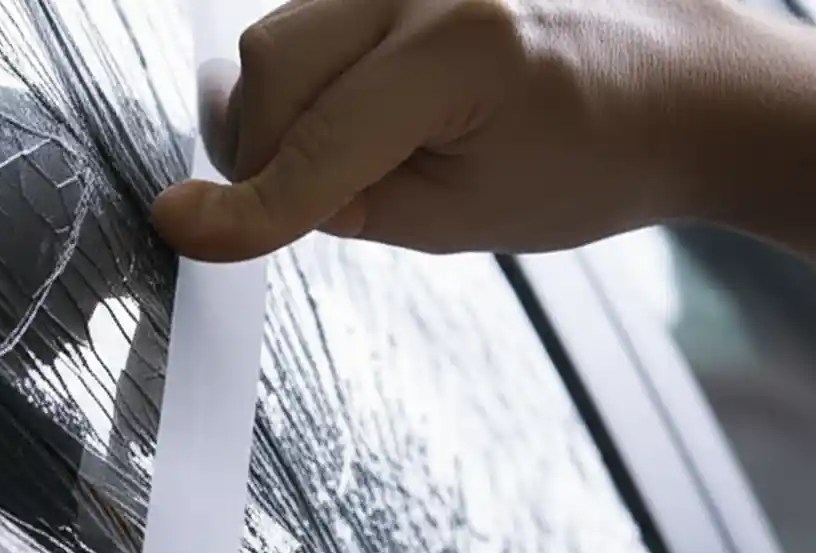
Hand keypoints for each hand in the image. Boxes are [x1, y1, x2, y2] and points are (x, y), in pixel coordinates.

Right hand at [153, 0, 815, 259]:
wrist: (669, 87)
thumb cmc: (594, 158)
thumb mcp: (465, 219)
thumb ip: (344, 204)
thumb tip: (248, 200)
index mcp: (468, 48)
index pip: (320, 139)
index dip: (250, 204)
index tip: (184, 230)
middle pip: (271, 60)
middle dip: (261, 150)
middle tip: (308, 206)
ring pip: (278, 37)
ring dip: (281, 113)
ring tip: (351, 159)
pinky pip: (309, 21)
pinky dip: (306, 83)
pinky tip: (354, 116)